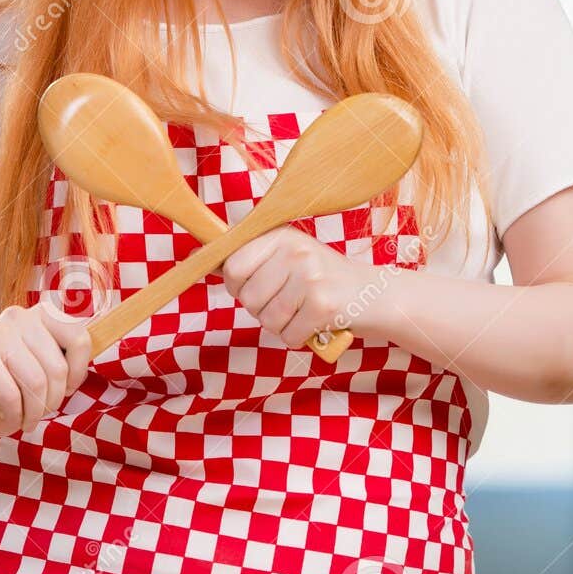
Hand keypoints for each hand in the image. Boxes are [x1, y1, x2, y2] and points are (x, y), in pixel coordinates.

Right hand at [0, 299, 92, 446]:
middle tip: (40, 411)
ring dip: (34, 411)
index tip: (66, 390)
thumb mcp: (48, 373)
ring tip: (26, 417)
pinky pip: (13, 395)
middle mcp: (17, 316)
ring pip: (36, 383)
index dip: (78, 374)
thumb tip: (110, 336)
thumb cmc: (13, 394)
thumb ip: (70, 358)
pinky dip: (14, 415)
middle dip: (53, 400)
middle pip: (58, 367)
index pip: (80, 338)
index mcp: (41, 315)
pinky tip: (6, 414)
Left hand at [220, 227, 384, 347]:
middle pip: (248, 298)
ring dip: (281, 326)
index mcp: (281, 235)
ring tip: (301, 312)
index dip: (238, 286)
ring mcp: (311, 277)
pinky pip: (288, 335)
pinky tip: (314, 324)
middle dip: (262, 310)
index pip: (232, 267)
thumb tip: (198, 255)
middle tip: (287, 302)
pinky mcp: (324, 305)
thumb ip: (248, 257)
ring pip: (267, 319)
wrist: (374, 296)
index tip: (258, 286)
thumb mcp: (287, 256)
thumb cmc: (322, 278)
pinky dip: (298, 337)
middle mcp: (295, 251)